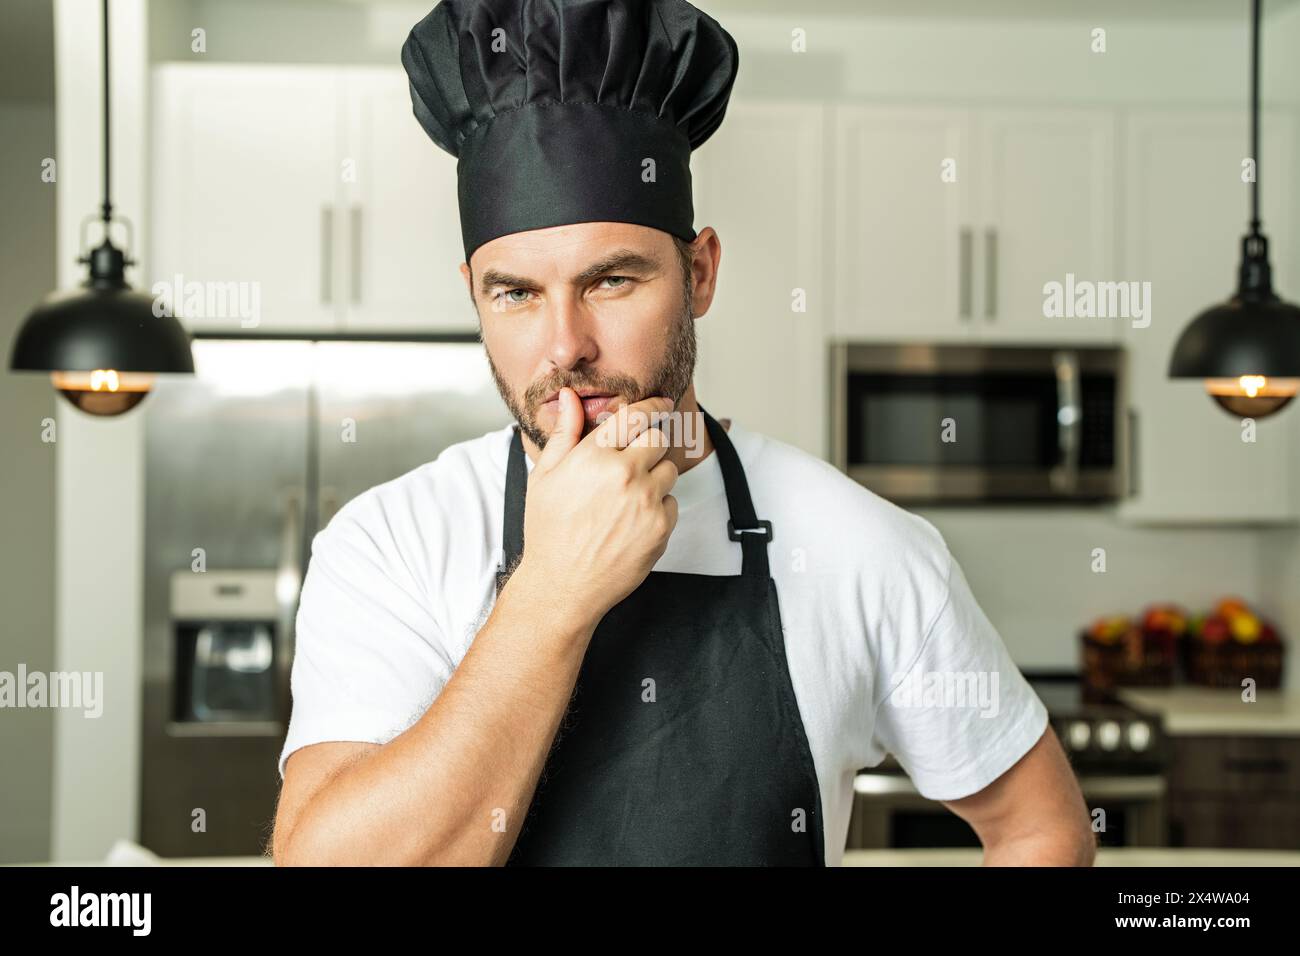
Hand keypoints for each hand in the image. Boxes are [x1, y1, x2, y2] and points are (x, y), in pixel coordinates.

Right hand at [512, 389, 678, 628]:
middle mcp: (624, 473)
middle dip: (650, 444)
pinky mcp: (660, 527)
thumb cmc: (549, 531)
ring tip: (627, 497)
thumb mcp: (545, 477)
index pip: (637, 415)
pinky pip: (672, 502)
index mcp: (594, 455)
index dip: (654, 405)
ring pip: (669, 469)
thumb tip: (571, 398)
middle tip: (634, 460)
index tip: (662, 404)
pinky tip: (632, 521)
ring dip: (655, 476)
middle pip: (659, 437)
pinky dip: (658, 507)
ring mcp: (646, 501)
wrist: (562, 585)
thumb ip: (564, 433)